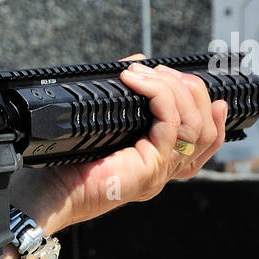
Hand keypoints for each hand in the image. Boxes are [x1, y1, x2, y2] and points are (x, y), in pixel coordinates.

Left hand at [10, 55, 227, 233]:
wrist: (45, 194)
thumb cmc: (63, 165)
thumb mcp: (101, 124)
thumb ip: (124, 99)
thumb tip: (137, 64)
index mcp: (155, 165)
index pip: (203, 144)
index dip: (213, 118)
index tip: (208, 91)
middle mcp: (162, 171)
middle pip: (205, 131)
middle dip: (192, 92)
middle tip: (163, 71)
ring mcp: (158, 172)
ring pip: (194, 126)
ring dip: (174, 88)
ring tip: (146, 73)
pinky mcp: (149, 168)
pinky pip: (170, 123)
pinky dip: (158, 94)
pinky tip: (136, 80)